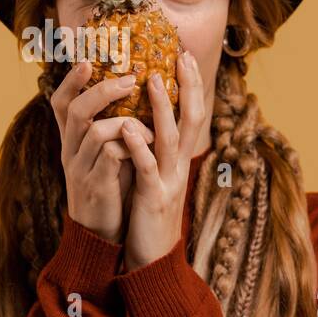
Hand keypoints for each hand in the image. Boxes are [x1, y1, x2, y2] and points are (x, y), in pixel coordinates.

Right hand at [50, 59, 154, 243]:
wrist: (102, 233)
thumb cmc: (111, 185)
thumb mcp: (106, 153)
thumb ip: (113, 126)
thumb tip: (136, 92)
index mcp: (71, 141)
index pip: (60, 103)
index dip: (70, 80)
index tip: (87, 59)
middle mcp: (71, 151)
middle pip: (76, 110)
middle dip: (103, 90)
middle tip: (130, 79)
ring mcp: (81, 169)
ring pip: (95, 132)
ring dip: (126, 121)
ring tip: (150, 124)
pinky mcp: (97, 186)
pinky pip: (111, 156)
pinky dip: (131, 146)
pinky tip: (147, 147)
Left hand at [119, 50, 205, 270]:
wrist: (153, 260)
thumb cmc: (149, 216)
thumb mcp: (156, 177)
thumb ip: (155, 151)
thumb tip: (147, 121)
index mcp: (178, 160)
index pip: (191, 116)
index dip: (190, 86)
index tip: (184, 56)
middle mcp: (179, 167)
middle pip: (191, 120)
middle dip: (187, 87)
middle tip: (181, 56)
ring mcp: (168, 182)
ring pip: (170, 139)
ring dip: (162, 108)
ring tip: (151, 80)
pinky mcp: (153, 199)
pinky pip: (146, 169)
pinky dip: (138, 146)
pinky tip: (125, 128)